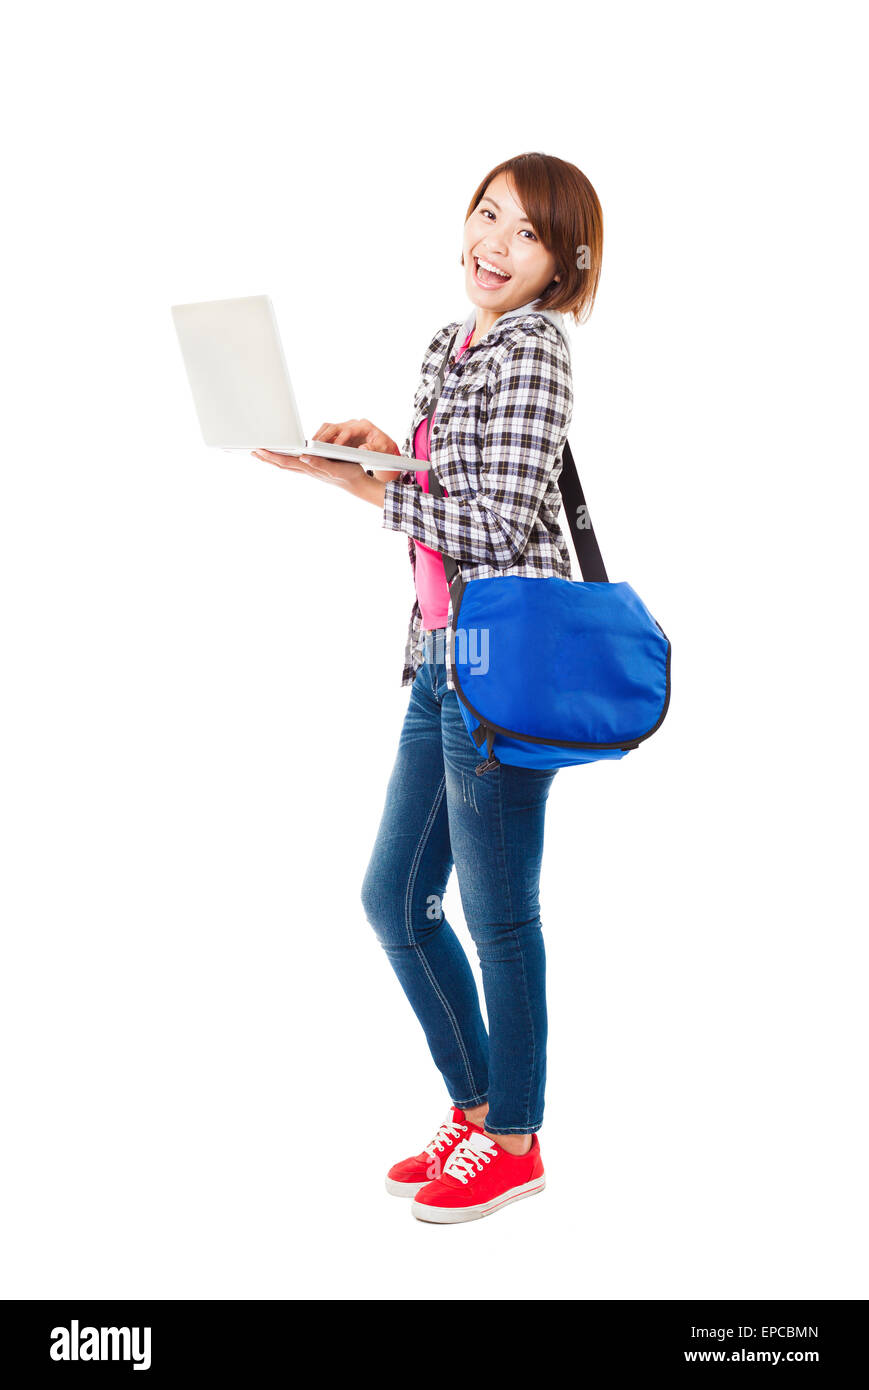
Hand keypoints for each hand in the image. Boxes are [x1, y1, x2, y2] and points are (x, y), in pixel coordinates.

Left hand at [250, 447, 366, 494]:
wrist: (356, 483)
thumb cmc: (348, 473)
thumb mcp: (335, 468)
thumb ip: (319, 463)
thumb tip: (303, 457)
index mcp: (309, 467)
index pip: (286, 461)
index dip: (271, 456)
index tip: (259, 449)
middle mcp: (306, 469)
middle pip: (282, 464)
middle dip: (267, 458)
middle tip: (253, 451)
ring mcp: (309, 470)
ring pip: (287, 465)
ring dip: (273, 460)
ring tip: (262, 455)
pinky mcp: (313, 469)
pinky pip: (294, 465)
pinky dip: (284, 461)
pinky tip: (282, 458)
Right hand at [311, 418, 400, 455]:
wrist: (381, 442)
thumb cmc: (382, 445)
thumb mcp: (381, 447)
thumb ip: (372, 448)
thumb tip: (363, 449)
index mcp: (363, 426)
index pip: (349, 430)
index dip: (341, 438)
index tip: (334, 447)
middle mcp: (352, 424)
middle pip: (334, 427)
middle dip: (324, 436)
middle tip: (315, 445)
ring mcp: (345, 427)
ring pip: (328, 428)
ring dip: (319, 436)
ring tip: (310, 446)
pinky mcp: (340, 433)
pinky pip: (327, 433)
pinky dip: (320, 439)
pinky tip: (313, 448)